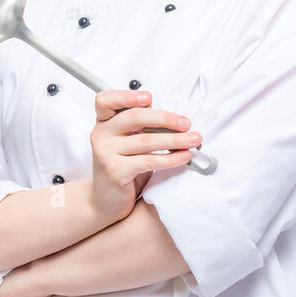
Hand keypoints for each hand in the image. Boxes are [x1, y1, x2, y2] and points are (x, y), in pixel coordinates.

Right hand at [89, 89, 202, 222]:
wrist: (106, 200)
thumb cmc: (123, 166)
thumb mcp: (128, 142)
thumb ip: (142, 127)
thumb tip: (176, 120)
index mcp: (104, 122)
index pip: (106, 100)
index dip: (126, 96)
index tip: (149, 98)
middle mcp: (101, 134)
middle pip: (134, 117)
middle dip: (165, 118)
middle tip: (186, 123)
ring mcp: (105, 153)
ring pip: (145, 140)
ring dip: (175, 140)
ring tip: (194, 140)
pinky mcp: (115, 171)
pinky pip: (148, 161)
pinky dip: (170, 158)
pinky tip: (183, 157)